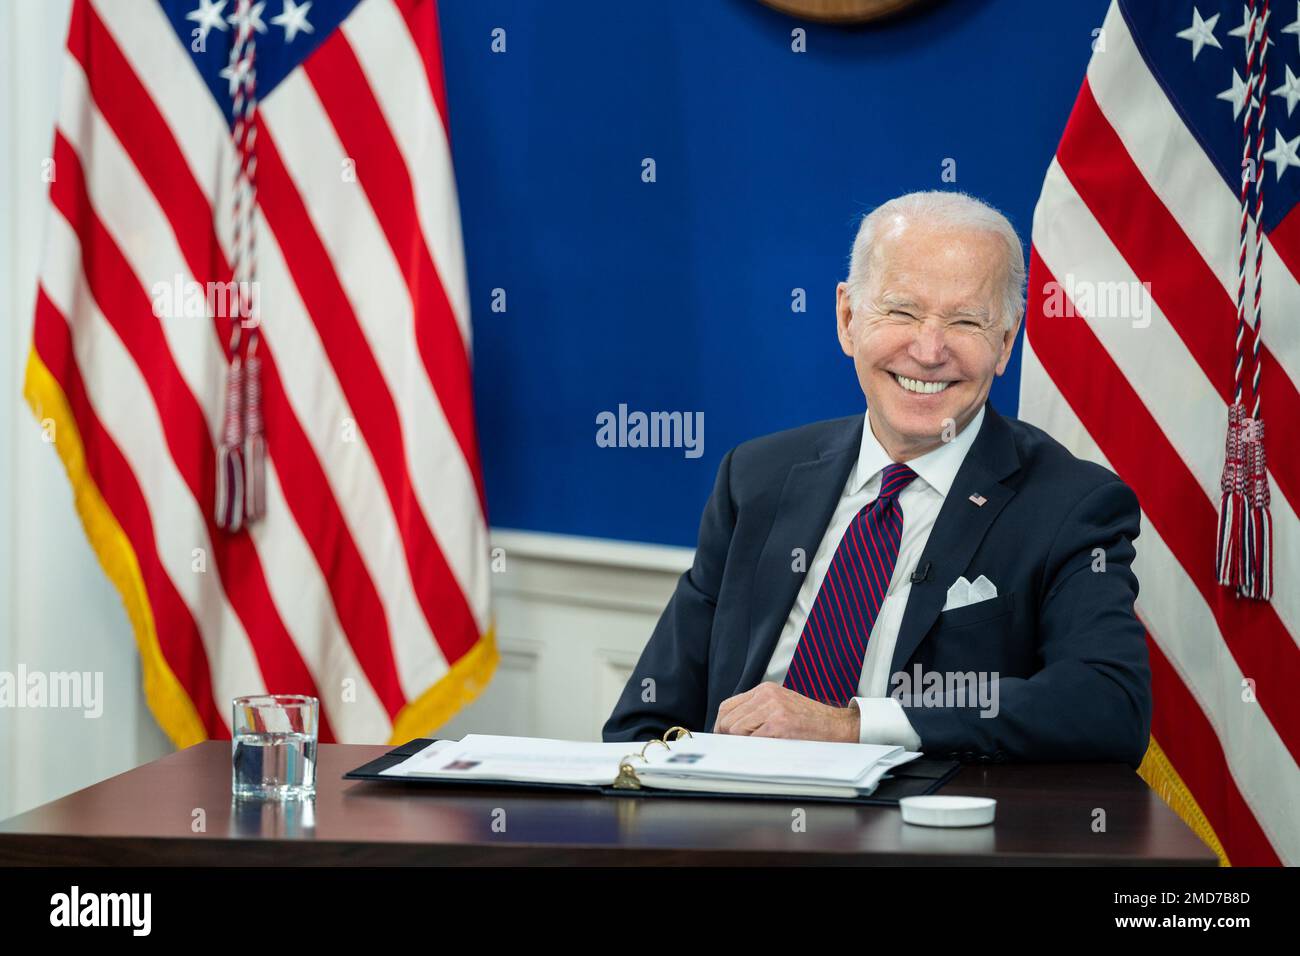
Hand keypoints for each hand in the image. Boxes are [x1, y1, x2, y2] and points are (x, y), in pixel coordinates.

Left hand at [713, 682, 858, 742]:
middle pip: (728, 718)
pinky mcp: (779, 723)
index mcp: (765, 690)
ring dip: (741, 743)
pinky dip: (752, 749)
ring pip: (735, 729)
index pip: (728, 706)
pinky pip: (751, 739)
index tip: (722, 739)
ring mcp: (773, 708)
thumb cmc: (810, 722)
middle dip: (728, 737)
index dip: (721, 725)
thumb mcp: (781, 706)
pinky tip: (764, 751)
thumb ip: (758, 712)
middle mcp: (766, 695)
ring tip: (756, 749)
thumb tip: (730, 730)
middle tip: (737, 749)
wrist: (838, 726)